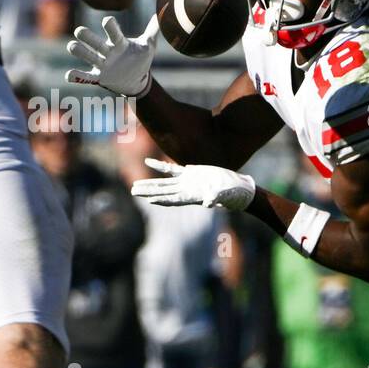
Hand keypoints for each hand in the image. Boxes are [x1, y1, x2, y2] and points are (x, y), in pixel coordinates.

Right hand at [66, 14, 157, 95]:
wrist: (137, 79)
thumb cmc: (140, 58)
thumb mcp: (148, 46)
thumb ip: (153, 30)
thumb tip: (162, 14)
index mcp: (118, 42)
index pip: (112, 31)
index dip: (110, 26)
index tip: (108, 22)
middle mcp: (107, 50)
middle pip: (93, 40)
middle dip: (87, 36)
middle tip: (80, 32)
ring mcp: (101, 63)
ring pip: (85, 55)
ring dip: (78, 51)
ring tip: (73, 47)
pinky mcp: (98, 77)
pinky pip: (84, 77)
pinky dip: (76, 76)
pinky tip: (69, 76)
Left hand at [132, 158, 255, 210]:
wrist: (236, 187)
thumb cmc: (231, 193)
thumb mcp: (223, 195)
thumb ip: (214, 198)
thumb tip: (209, 204)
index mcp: (191, 196)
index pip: (172, 198)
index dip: (160, 198)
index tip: (147, 199)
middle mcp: (185, 191)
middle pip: (163, 192)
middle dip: (148, 191)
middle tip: (132, 191)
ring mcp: (186, 182)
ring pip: (163, 183)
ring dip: (149, 184)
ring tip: (134, 185)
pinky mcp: (190, 173)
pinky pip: (171, 170)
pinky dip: (159, 167)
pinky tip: (148, 162)